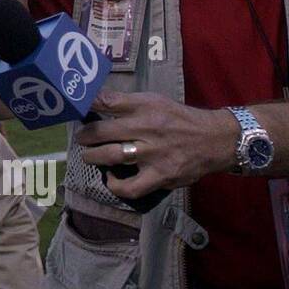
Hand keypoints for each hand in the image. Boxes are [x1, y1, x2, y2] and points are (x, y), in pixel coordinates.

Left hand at [76, 91, 239, 198]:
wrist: (215, 140)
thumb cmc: (178, 119)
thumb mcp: (154, 101)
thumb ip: (125, 103)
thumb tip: (93, 102)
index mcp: (145, 107)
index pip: (107, 102)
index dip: (85, 105)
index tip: (74, 109)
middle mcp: (147, 129)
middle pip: (102, 131)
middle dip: (84, 136)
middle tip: (81, 139)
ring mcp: (153, 154)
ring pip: (111, 157)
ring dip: (93, 157)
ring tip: (89, 156)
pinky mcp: (161, 176)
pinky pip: (130, 187)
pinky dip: (115, 185)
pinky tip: (111, 178)